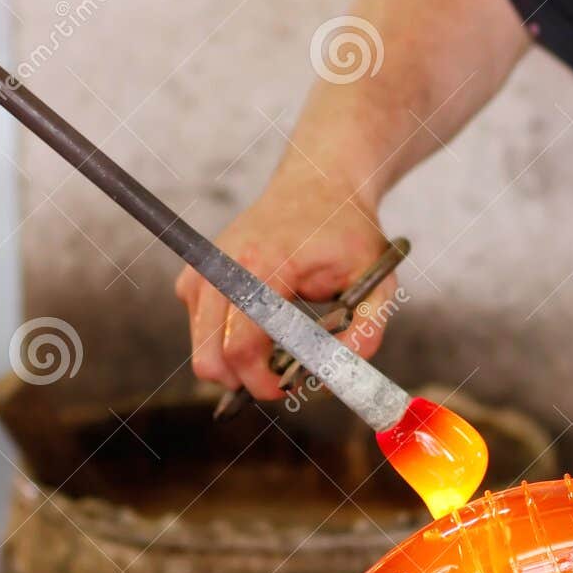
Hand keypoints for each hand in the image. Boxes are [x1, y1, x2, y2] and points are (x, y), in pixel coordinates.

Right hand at [175, 169, 394, 400]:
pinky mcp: (195, 275)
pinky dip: (226, 343)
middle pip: (211, 356)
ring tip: (276, 349)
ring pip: (202, 350)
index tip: (291, 389)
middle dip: (247, 381)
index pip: (243, 346)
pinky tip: (259, 326)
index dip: (265, 382)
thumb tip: (332, 380)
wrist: (317, 183)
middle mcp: (222, 265)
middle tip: (283, 377)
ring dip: (237, 365)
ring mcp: (203, 270)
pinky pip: (200, 332)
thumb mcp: (377, 281)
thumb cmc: (348, 232)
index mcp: (264, 263)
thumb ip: (366, 333)